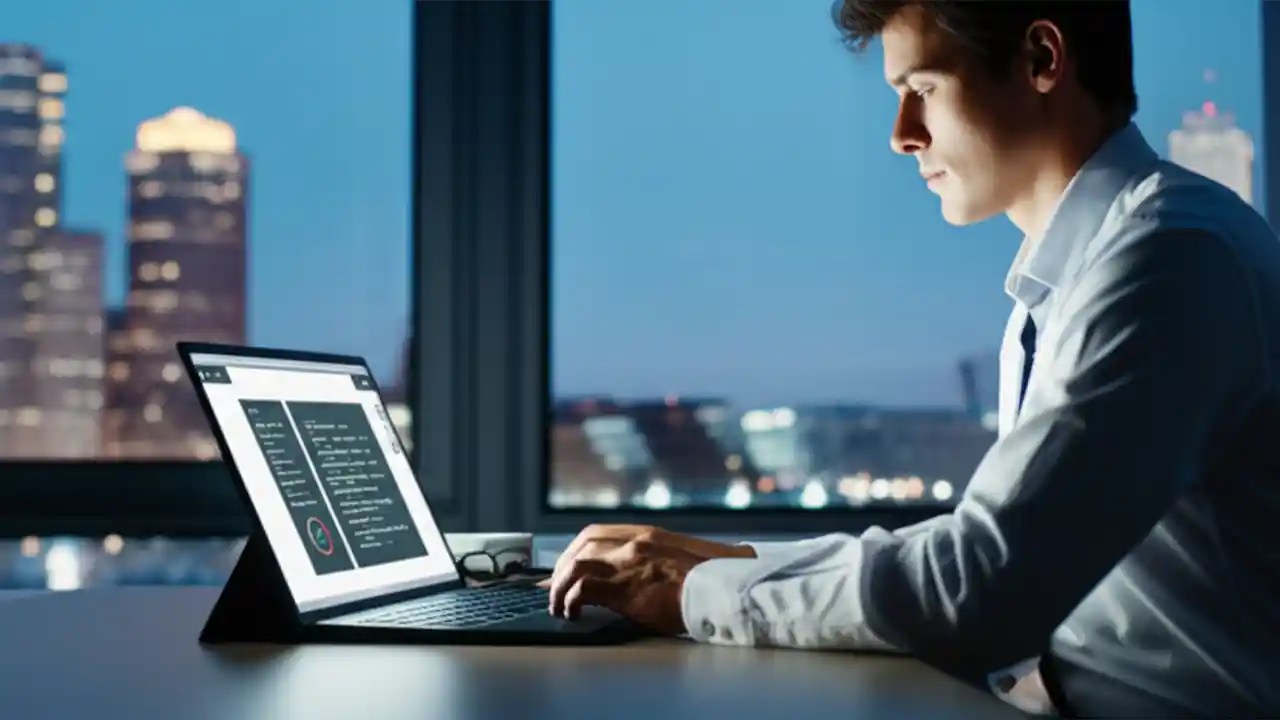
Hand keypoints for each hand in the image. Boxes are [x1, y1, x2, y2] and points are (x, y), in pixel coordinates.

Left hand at [539, 524, 755, 634]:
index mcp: (649, 535)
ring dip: (560, 587)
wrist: (724, 593)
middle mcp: (634, 543)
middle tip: (555, 587)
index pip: (597, 533)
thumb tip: (708, 558)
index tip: (566, 565)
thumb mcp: (697, 558)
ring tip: (558, 607)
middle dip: (562, 566)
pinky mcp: (624, 588)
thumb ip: (681, 555)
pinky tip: (572, 614)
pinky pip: (582, 589)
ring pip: (575, 565)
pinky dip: (570, 601)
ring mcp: (627, 564)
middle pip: (581, 545)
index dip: (575, 550)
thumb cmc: (718, 581)